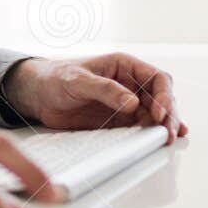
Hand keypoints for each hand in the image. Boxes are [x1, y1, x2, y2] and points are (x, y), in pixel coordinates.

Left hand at [2, 52, 186, 140]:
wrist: (38, 95)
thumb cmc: (55, 78)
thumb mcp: (77, 79)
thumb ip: (105, 90)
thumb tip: (133, 103)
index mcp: (124, 66)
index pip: (156, 78)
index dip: (164, 95)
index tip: (159, 113)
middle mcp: (130, 84)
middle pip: (161, 99)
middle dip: (168, 115)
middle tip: (167, 133)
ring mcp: (127, 104)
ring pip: (155, 115)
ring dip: (164, 127)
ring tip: (167, 140)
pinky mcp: (119, 121)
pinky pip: (140, 128)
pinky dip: (152, 134)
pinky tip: (161, 140)